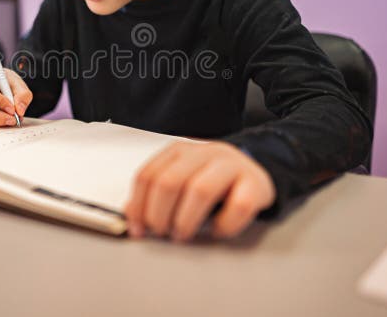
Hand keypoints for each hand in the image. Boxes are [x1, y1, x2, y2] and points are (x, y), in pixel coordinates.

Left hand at [124, 141, 275, 241]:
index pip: (147, 176)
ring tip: (183, 235)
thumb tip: (131, 216)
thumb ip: (154, 194)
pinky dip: (224, 225)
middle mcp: (203, 152)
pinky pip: (238, 206)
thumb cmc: (212, 181)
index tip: (138, 229)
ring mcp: (231, 165)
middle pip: (170, 182)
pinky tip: (217, 231)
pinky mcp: (255, 183)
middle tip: (162, 233)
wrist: (253, 172)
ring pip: (201, 190)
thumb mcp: (180, 181)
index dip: (138, 206)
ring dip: (186, 220)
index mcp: (179, 151)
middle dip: (159, 214)